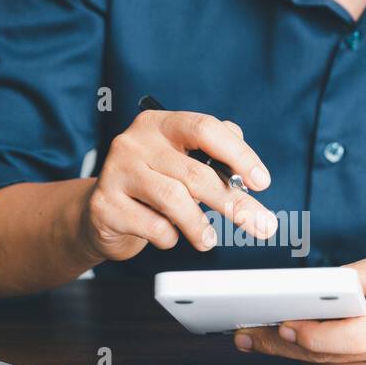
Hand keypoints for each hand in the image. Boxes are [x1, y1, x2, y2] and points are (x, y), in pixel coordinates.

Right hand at [79, 110, 278, 260]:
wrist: (102, 213)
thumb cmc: (152, 186)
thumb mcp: (181, 164)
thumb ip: (214, 158)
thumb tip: (248, 173)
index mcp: (159, 124)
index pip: (205, 128)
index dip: (239, 154)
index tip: (263, 181)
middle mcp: (134, 141)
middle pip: (195, 172)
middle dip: (234, 202)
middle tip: (259, 224)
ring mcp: (116, 171)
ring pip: (174, 199)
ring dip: (200, 225)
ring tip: (208, 240)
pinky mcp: (105, 204)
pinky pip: (153, 226)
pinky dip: (169, 237)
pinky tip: (169, 235)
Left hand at [234, 251, 365, 364]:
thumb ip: (361, 275)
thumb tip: (323, 282)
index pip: (338, 340)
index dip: (301, 335)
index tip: (274, 323)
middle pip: (324, 361)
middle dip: (280, 349)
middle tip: (244, 337)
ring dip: (299, 359)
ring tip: (265, 341)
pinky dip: (327, 364)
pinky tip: (308, 348)